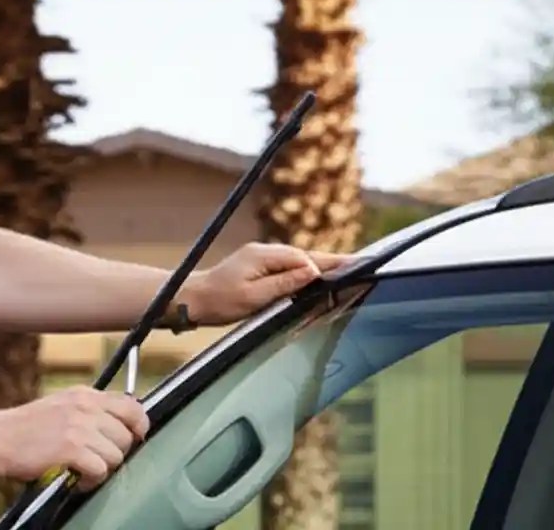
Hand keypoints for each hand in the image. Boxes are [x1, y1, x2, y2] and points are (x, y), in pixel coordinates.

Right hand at [0, 386, 149, 491]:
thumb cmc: (27, 428)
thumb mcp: (62, 406)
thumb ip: (90, 411)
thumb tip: (121, 425)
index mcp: (84, 395)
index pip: (131, 405)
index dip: (139, 425)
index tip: (135, 437)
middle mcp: (85, 407)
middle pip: (127, 435)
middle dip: (116, 452)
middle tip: (98, 460)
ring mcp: (79, 427)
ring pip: (116, 455)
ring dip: (103, 469)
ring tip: (85, 471)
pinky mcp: (71, 448)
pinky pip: (100, 470)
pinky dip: (92, 481)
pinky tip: (79, 480)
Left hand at [179, 242, 351, 325]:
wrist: (192, 299)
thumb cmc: (219, 301)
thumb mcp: (254, 297)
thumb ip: (284, 283)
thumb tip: (312, 272)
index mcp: (264, 256)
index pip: (305, 258)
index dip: (330, 263)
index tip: (355, 263)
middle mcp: (264, 252)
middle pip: (305, 256)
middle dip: (331, 261)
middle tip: (360, 264)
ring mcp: (261, 257)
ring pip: (297, 261)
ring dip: (319, 265)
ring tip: (346, 269)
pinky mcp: (258, 266)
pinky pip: (288, 266)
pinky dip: (305, 270)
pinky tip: (316, 276)